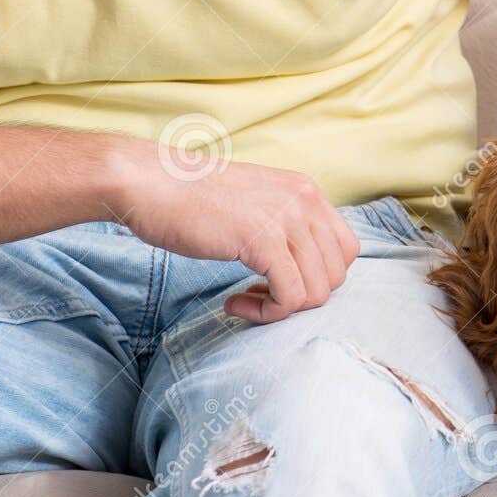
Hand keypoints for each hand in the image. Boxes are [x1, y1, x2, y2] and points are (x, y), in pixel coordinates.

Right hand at [110, 147, 358, 323]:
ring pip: (317, 292)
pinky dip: (265, 313)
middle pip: (336, 275)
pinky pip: (290, 298)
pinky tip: (232, 302)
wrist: (151, 184)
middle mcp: (305, 200)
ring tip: (242, 299)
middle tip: (258, 295)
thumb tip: (305, 271)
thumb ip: (284, 226)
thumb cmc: (191, 200)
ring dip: (279, 309)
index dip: (316, 277)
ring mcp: (288, 218)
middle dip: (300, 297)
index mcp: (306, 191)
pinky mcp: (265, 241)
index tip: (278, 281)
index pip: (346, 250)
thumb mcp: (255, 205)